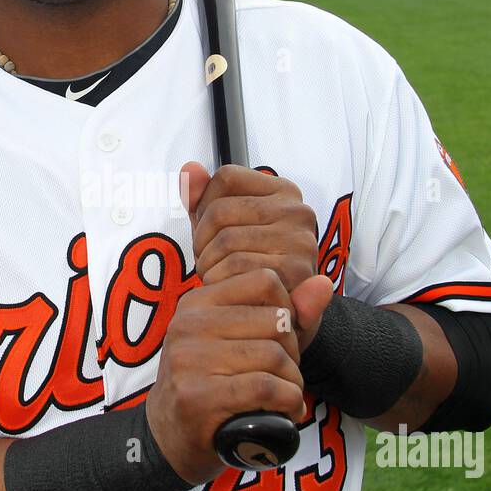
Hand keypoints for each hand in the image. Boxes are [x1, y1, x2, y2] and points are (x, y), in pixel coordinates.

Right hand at [146, 267, 307, 486]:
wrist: (170, 436)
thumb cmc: (213, 383)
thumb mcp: (241, 339)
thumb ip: (285, 310)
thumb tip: (324, 283)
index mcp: (197, 302)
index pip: (265, 279)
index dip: (289, 309)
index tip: (281, 339)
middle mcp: (188, 324)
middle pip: (276, 320)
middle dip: (293, 351)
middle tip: (286, 374)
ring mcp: (189, 359)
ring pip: (273, 355)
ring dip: (293, 381)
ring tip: (287, 395)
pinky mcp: (198, 396)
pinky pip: (265, 387)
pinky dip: (288, 401)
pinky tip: (288, 411)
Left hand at [180, 161, 333, 352]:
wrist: (281, 319)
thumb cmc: (250, 268)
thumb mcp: (224, 230)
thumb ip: (203, 199)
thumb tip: (188, 170)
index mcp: (283, 191)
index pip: (225, 178)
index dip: (205, 206)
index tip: (209, 233)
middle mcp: (298, 210)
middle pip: (221, 211)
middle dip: (202, 241)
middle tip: (208, 263)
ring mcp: (301, 240)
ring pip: (226, 240)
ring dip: (209, 264)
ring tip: (218, 276)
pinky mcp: (296, 271)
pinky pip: (237, 267)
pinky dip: (221, 281)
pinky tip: (227, 289)